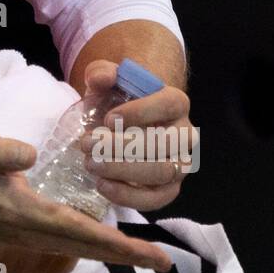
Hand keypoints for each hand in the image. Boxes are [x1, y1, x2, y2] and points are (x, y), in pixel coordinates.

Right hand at [0, 130, 172, 272]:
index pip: (82, 232)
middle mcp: (35, 231)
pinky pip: (72, 243)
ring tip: (147, 256)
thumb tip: (31, 154)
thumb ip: (0, 150)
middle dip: (128, 256)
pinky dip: (96, 245)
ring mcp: (33, 236)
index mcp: (27, 214)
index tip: (150, 253)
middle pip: (90, 248)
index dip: (118, 244)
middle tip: (165, 263)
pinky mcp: (31, 233)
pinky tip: (109, 241)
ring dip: (115, 253)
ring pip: (83, 249)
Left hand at [79, 59, 197, 212]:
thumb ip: (101, 73)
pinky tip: (102, 185)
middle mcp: (185, 134)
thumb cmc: (117, 102)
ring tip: (91, 164)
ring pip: (164, 172)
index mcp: (175, 102)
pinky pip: (157, 199)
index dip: (140, 112)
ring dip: (124, 171)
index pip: (168, 105)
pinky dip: (129, 196)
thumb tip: (102, 78)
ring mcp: (181, 164)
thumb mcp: (106, 82)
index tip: (107, 119)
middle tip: (88, 145)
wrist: (123, 126)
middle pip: (165, 143)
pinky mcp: (169, 189)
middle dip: (122, 146)